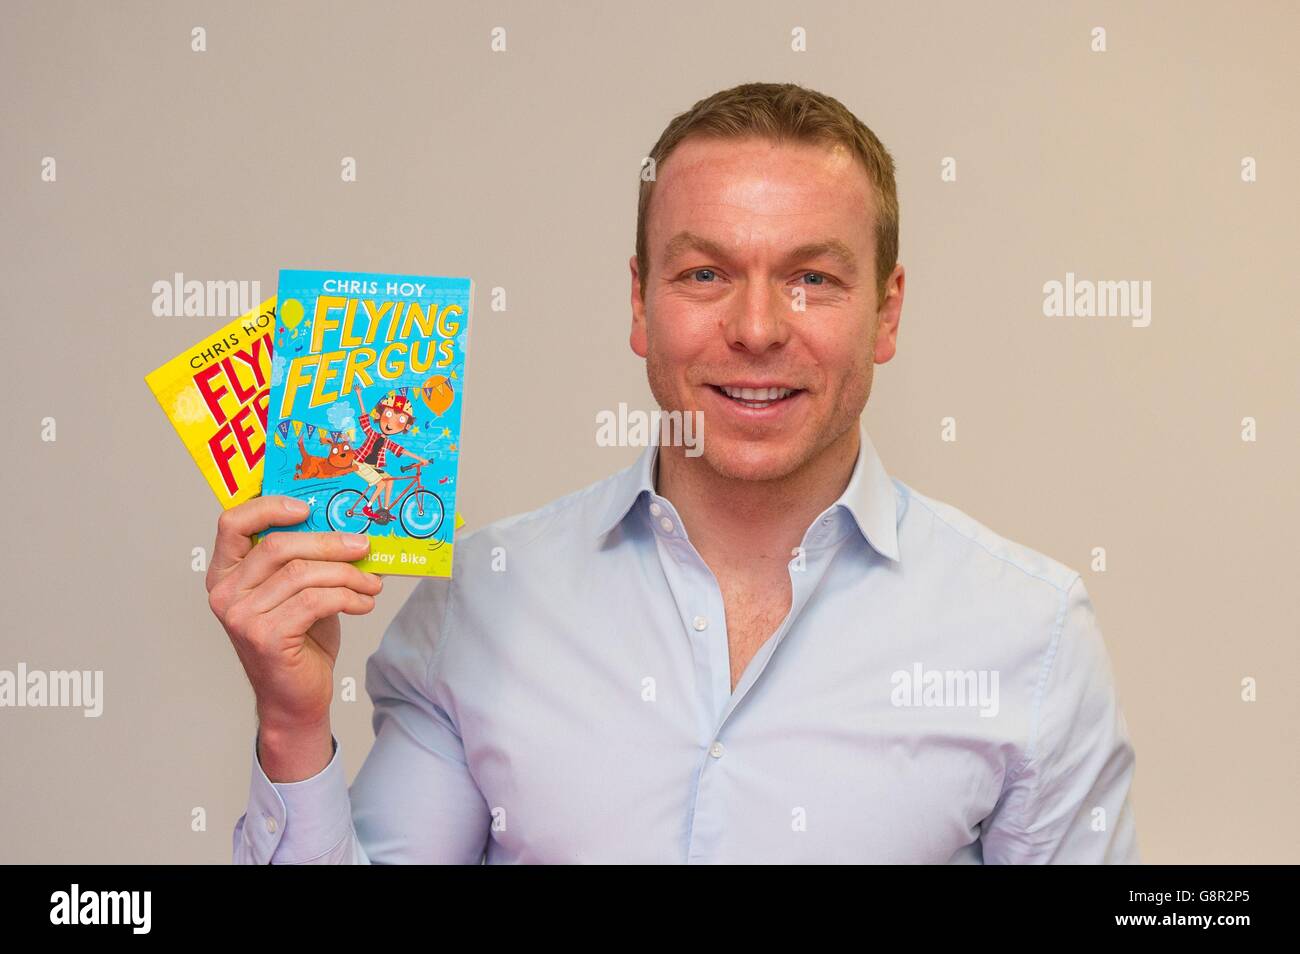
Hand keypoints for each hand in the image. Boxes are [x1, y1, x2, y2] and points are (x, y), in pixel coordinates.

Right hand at [206, 496, 383, 775]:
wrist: (296, 697)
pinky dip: (347, 597)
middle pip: (278, 546)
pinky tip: (364, 603)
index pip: (233, 523)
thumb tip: (350, 527)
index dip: (268, 507)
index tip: (307, 507)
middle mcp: (225, 593)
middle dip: (329, 543)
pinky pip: (315, 601)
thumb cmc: (299, 639)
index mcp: (226, 573)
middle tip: (364, 546)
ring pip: (302, 574)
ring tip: (372, 584)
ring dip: (347, 575)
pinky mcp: (265, 637)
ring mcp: (241, 617)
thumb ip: (306, 559)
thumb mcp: (298, 591)